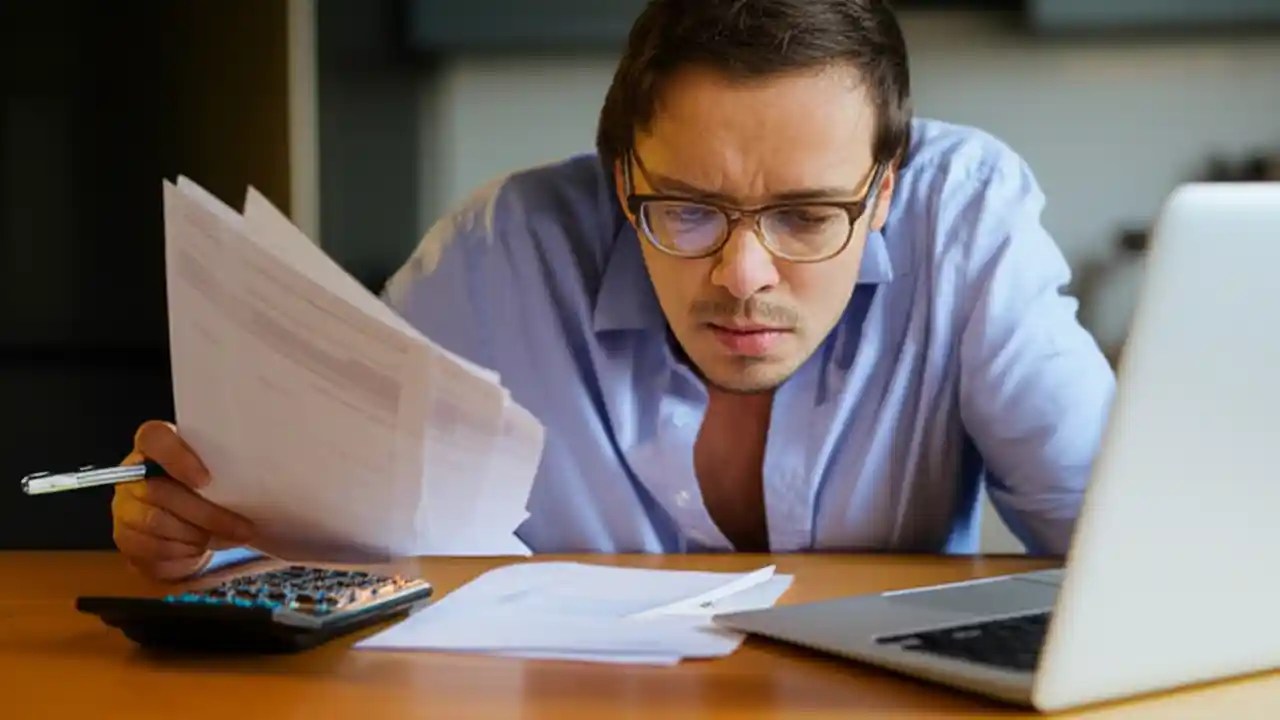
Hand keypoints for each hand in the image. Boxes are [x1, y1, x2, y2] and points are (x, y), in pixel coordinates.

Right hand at [111, 420, 254, 580]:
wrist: (191, 526)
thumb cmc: (211, 491)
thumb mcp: (220, 473)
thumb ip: (226, 468)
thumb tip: (260, 479)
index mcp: (154, 447)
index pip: (153, 438)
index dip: (177, 457)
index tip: (206, 480)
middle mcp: (132, 475)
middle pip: (158, 491)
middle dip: (207, 515)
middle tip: (243, 528)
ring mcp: (125, 509)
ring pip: (155, 524)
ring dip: (198, 536)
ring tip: (228, 539)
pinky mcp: (126, 541)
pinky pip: (152, 551)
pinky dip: (183, 555)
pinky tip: (202, 551)